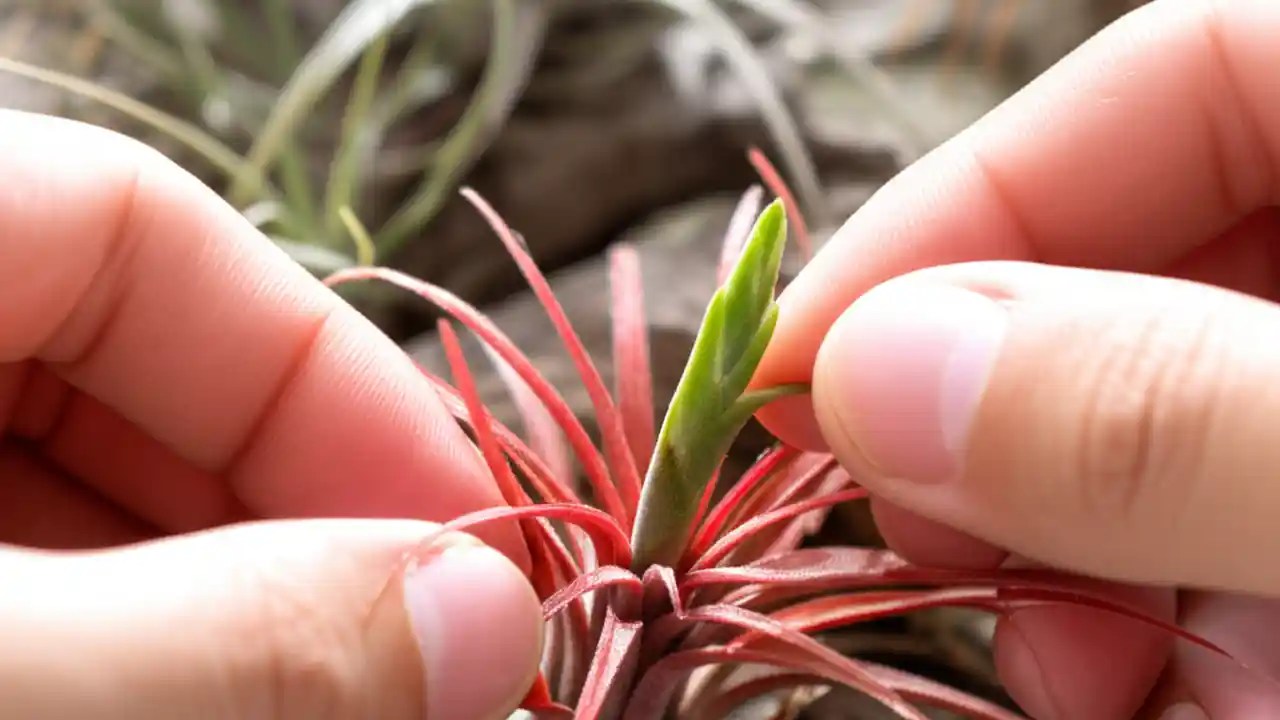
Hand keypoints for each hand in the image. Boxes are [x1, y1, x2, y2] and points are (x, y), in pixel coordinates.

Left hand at [0, 110, 540, 719]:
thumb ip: (231, 631)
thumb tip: (490, 620)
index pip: (143, 226)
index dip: (338, 379)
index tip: (480, 542)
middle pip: (120, 374)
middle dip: (295, 520)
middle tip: (422, 662)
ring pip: (71, 501)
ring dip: (228, 608)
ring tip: (345, 705)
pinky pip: (24, 595)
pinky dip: (130, 658)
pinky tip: (206, 710)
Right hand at [755, 1, 1279, 717]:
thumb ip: (1165, 409)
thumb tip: (876, 374)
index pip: (1169, 75)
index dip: (965, 204)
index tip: (800, 365)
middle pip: (1140, 270)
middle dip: (1007, 420)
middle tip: (930, 542)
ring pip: (1160, 433)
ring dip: (1076, 558)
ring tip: (1075, 672)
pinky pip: (1220, 541)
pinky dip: (1161, 628)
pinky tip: (1157, 693)